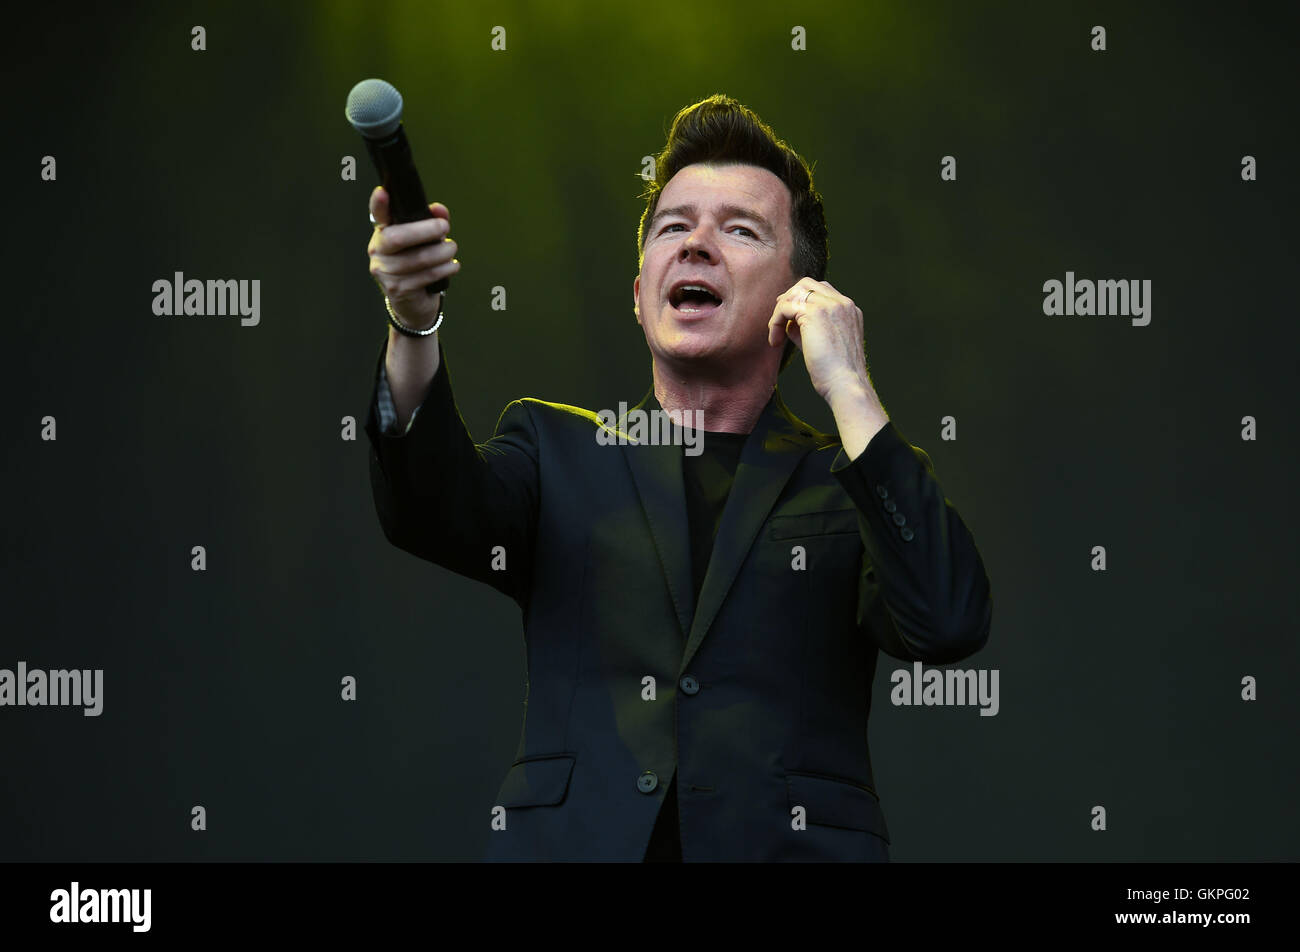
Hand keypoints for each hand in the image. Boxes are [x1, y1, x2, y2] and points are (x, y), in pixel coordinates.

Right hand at [367, 186, 460, 329]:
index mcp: (382, 233)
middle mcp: (377, 251)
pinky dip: (445, 268)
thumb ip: (431, 222)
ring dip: (442, 252)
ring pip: (418, 258)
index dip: (378, 205)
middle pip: (398, 238)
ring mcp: (385, 272)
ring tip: (452, 250)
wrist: (411, 302)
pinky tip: (452, 266)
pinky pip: (427, 275)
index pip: (377, 216)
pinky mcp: (398, 289)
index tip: (382, 193)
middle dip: (426, 230)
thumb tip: (439, 210)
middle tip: (444, 227)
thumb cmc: (417, 264)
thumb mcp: (423, 241)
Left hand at [766, 278, 870, 402]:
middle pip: (808, 284)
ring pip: (795, 293)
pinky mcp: (816, 313)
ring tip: (775, 334)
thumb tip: (787, 323)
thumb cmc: (836, 374)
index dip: (801, 300)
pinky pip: (785, 307)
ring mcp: (831, 305)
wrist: (846, 384)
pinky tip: (775, 341)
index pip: (822, 291)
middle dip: (788, 298)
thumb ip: (807, 330)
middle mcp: (843, 303)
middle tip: (776, 320)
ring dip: (780, 312)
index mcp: (850, 311)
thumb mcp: (823, 345)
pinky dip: (775, 322)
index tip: (787, 317)